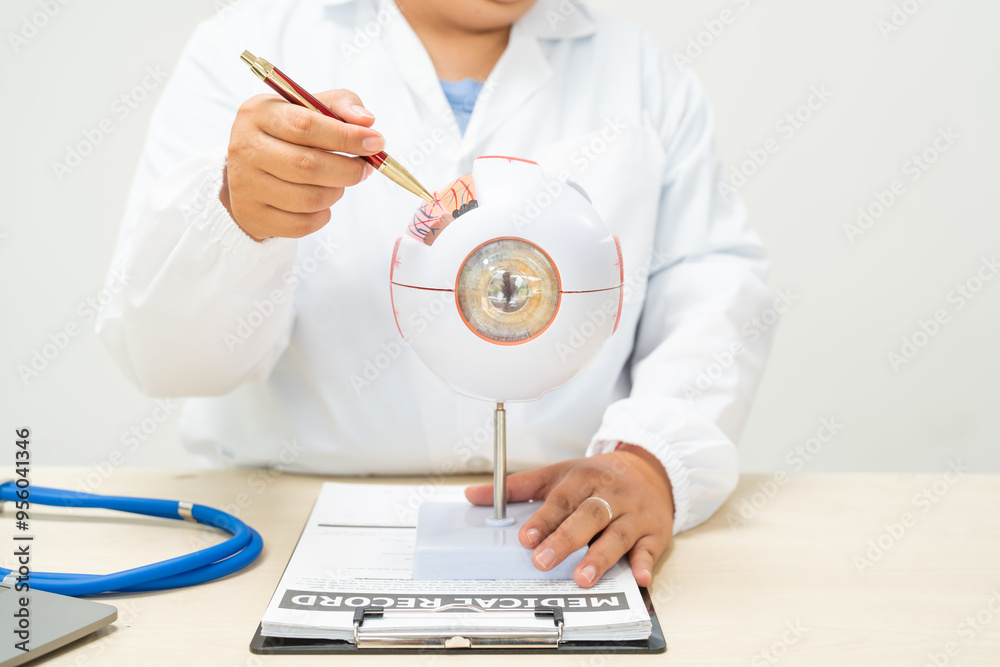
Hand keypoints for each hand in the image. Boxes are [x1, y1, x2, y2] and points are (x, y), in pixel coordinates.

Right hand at [220, 89, 383, 240]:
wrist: (248, 171)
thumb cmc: (287, 135)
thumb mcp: (305, 109)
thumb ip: (339, 105)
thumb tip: (366, 121)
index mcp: (258, 113)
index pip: (306, 125)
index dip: (347, 136)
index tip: (376, 142)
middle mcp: (245, 148)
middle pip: (308, 165)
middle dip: (348, 170)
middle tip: (365, 168)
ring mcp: (245, 185)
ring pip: (309, 199)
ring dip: (336, 192)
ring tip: (339, 182)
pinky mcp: (253, 216)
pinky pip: (302, 224)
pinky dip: (322, 215)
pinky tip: (321, 202)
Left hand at [465, 445, 673, 587]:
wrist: (649, 469)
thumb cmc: (596, 477)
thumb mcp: (558, 475)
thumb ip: (517, 488)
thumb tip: (472, 495)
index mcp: (584, 478)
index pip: (561, 500)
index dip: (543, 519)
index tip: (525, 538)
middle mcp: (610, 495)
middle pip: (588, 516)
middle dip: (566, 539)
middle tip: (543, 561)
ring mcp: (634, 514)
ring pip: (617, 535)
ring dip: (600, 557)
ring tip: (582, 577)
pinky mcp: (654, 532)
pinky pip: (650, 549)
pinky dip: (645, 564)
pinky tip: (639, 578)